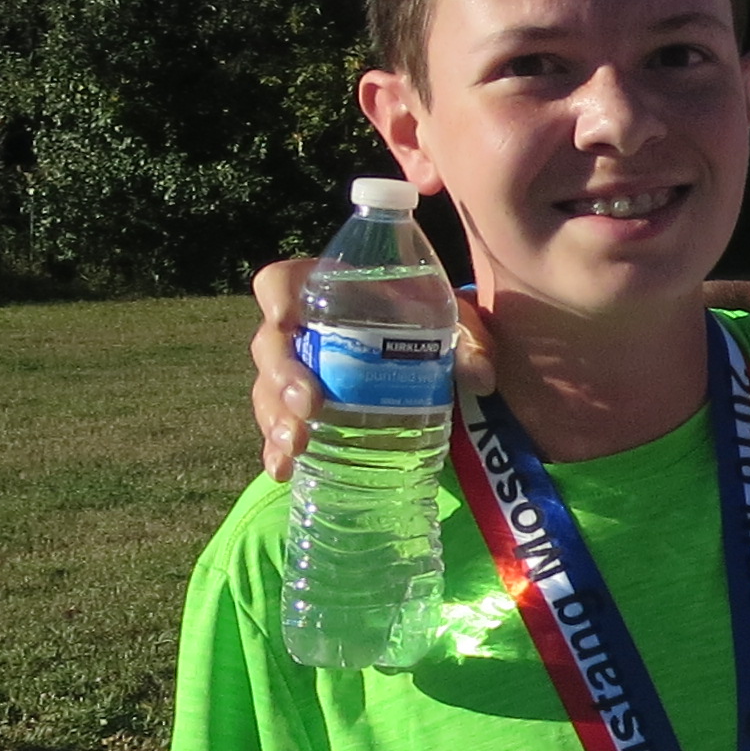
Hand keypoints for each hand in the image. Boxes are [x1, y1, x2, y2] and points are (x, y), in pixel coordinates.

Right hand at [250, 257, 494, 482]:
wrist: (429, 361)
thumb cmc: (430, 327)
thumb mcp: (455, 323)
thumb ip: (470, 339)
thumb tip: (481, 377)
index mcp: (329, 293)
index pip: (283, 280)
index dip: (277, 295)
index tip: (286, 319)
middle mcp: (303, 332)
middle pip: (270, 346)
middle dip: (282, 376)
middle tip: (308, 405)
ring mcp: (297, 374)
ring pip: (267, 392)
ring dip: (275, 418)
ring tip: (295, 445)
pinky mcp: (302, 413)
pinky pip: (279, 428)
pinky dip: (277, 449)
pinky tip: (284, 470)